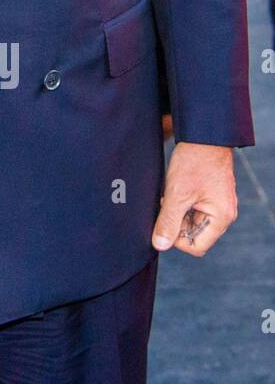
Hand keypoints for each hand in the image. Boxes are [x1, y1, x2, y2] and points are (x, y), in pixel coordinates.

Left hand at [150, 142, 237, 256]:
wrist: (203, 136)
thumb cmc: (194, 162)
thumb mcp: (177, 193)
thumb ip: (169, 221)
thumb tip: (160, 245)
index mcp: (221, 218)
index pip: (197, 247)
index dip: (176, 239)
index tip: (165, 219)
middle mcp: (223, 215)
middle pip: (193, 234)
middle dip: (175, 222)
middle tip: (167, 202)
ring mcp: (217, 205)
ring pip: (190, 221)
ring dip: (176, 212)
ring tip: (170, 194)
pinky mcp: (210, 196)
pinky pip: (192, 209)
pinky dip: (180, 203)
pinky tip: (174, 189)